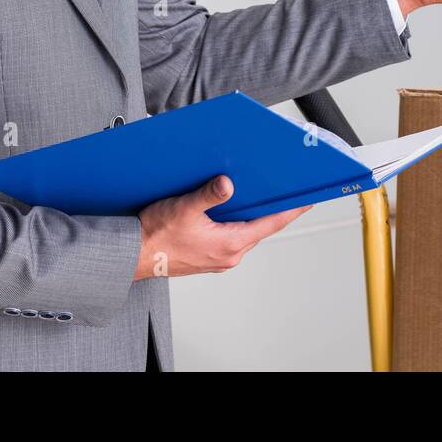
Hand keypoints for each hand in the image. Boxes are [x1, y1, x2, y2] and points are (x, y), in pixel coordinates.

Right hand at [133, 174, 311, 279]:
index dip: (292, 210)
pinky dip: (234, 221)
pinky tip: (228, 207)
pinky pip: (230, 235)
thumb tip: (228, 184)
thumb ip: (208, 195)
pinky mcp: (207, 255)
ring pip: (244, 231)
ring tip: (257, 193)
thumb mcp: (183, 208)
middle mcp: (228, 255)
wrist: (132, 255)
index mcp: (229, 245)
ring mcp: (218, 257)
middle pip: (260, 227)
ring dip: (251, 214)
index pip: (271, 224)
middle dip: (272, 208)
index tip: (309, 199)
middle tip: (284, 189)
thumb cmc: (155, 237)